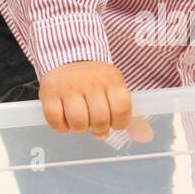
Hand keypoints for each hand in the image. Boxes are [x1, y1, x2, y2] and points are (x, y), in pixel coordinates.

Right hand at [38, 60, 153, 140]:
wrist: (67, 56)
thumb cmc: (95, 81)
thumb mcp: (114, 89)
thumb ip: (127, 114)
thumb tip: (145, 136)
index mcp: (112, 79)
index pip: (121, 109)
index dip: (118, 123)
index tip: (113, 122)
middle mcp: (91, 81)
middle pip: (100, 119)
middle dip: (99, 129)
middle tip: (96, 126)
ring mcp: (68, 85)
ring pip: (78, 121)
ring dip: (80, 129)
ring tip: (80, 122)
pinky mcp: (49, 90)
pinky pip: (55, 119)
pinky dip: (61, 127)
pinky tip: (65, 121)